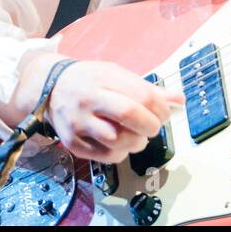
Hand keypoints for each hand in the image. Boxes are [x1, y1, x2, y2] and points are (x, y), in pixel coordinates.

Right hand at [5, 54, 184, 163]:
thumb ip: (148, 89)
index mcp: (104, 79)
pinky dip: (121, 153)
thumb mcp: (117, 74)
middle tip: (153, 126)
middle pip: (129, 115)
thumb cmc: (90, 80)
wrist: (50, 89)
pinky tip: (121, 143)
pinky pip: (106, 156)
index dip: (160, 109)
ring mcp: (79, 123)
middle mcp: (89, 101)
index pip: (142, 96)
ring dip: (137, 142)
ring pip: (118, 141)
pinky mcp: (73, 143)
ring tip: (138, 135)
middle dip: (151, 125)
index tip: (164, 113)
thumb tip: (180, 100)